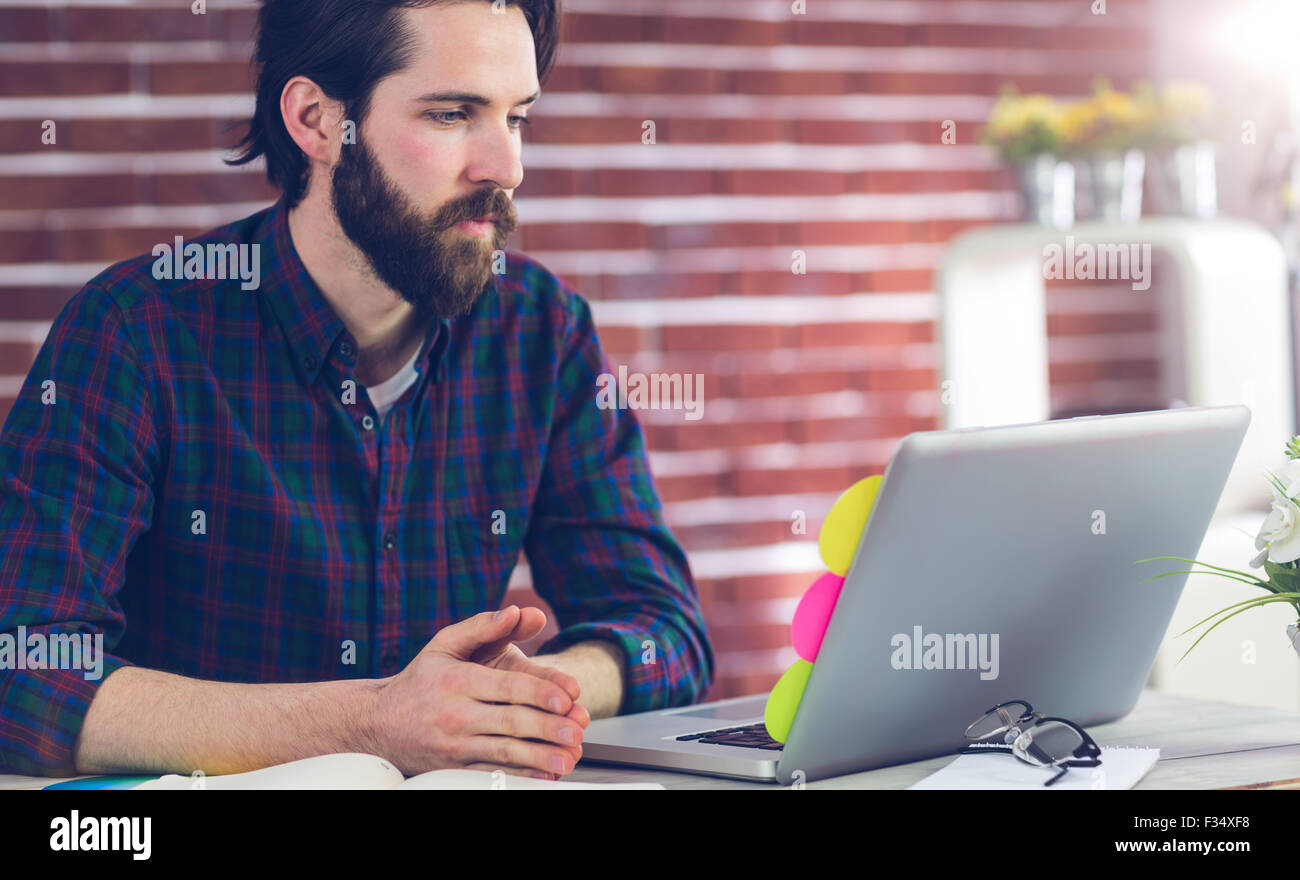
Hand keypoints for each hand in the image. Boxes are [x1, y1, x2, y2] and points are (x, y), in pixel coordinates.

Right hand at [371, 605, 589, 778]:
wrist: (377, 723)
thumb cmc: (419, 681)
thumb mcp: (444, 644)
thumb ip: (483, 626)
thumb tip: (516, 611)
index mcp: (458, 680)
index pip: (507, 686)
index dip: (540, 692)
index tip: (568, 697)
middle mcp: (456, 715)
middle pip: (511, 722)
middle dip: (547, 727)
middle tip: (577, 730)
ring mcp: (455, 746)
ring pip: (505, 752)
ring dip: (541, 756)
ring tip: (569, 756)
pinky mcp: (454, 769)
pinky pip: (493, 773)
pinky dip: (521, 775)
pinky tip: (544, 773)